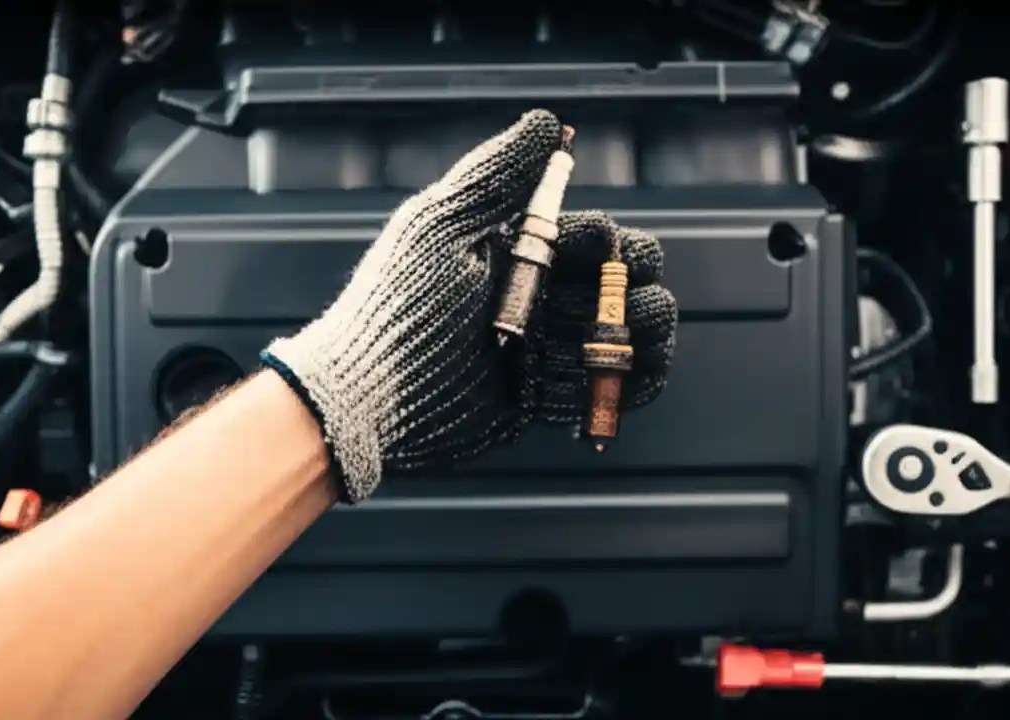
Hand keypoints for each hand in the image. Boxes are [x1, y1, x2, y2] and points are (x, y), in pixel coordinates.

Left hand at [261, 110, 676, 501]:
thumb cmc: (398, 304)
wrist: (367, 396)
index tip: (594, 243)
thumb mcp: (442, 225)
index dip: (600, 238)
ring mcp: (534, 353)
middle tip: (631, 291)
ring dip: (643, 328)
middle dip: (634, 280)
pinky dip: (629, 383)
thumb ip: (496, 173)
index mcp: (509, 252)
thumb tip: (548, 121)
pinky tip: (639, 372)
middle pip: (611, 284)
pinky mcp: (535, 402)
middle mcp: (526, 300)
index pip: (584, 236)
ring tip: (642, 328)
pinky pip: (599, 391)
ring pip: (616, 336)